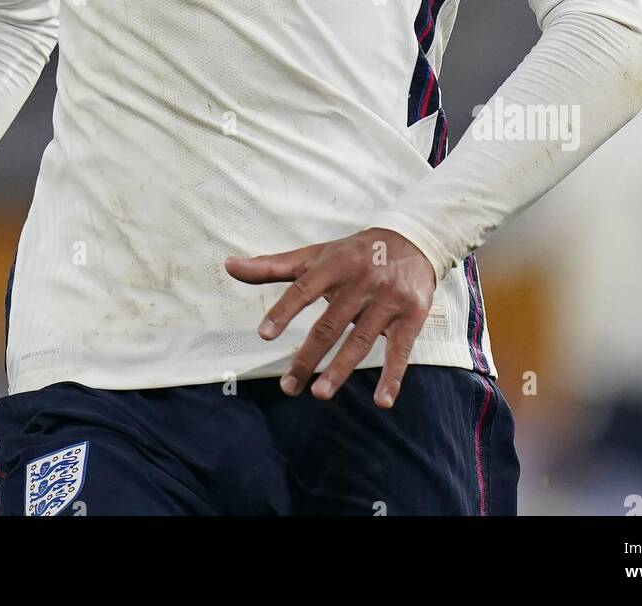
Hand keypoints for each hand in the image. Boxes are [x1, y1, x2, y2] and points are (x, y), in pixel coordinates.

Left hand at [225, 228, 436, 408]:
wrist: (412, 241)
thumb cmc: (352, 253)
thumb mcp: (315, 255)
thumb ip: (272, 266)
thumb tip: (228, 266)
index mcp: (333, 265)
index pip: (303, 289)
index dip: (284, 311)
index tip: (264, 334)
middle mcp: (360, 282)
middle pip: (330, 324)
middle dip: (308, 357)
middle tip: (289, 386)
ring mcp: (386, 300)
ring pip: (359, 340)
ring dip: (340, 369)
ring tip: (319, 393)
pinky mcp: (410, 316)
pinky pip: (400, 350)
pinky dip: (392, 376)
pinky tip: (382, 401)